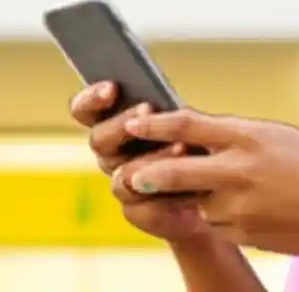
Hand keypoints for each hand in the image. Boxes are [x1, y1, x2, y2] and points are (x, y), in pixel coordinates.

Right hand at [68, 82, 211, 243]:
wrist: (214, 188)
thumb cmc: (197, 141)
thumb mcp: (182, 118)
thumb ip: (162, 108)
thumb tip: (151, 101)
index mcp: (111, 124)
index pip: (84, 110)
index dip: (91, 99)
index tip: (112, 87)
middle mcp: (110, 153)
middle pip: (99, 140)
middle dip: (122, 124)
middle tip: (147, 108)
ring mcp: (122, 184)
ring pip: (122, 175)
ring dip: (153, 159)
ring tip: (182, 146)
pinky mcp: (138, 212)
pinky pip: (142, 209)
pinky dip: (170, 197)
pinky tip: (194, 188)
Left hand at [118, 109, 298, 255]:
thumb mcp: (273, 134)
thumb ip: (232, 132)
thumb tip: (190, 130)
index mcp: (245, 136)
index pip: (186, 125)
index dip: (153, 124)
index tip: (132, 122)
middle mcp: (238, 170)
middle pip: (174, 170)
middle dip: (147, 173)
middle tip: (130, 174)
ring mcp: (238, 205)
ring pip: (196, 200)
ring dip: (198, 196)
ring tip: (236, 189)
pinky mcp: (242, 232)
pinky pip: (216, 223)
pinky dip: (221, 215)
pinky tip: (251, 208)